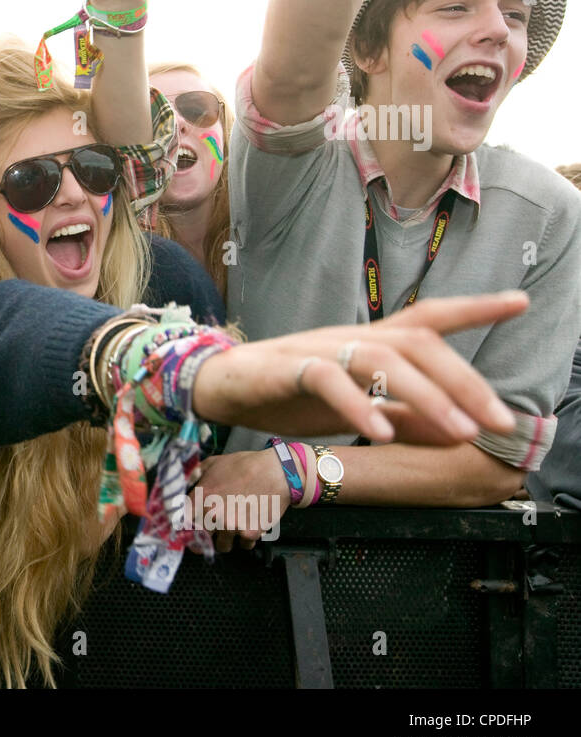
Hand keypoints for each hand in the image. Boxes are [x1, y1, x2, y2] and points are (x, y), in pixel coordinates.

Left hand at [186, 450, 287, 552]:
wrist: (275, 472)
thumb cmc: (244, 465)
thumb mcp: (213, 463)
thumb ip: (195, 475)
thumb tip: (186, 485)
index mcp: (201, 498)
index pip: (183, 522)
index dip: (184, 528)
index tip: (187, 531)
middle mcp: (213, 515)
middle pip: (201, 540)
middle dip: (206, 537)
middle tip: (210, 535)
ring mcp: (232, 527)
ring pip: (222, 546)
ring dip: (226, 540)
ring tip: (233, 528)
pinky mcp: (250, 534)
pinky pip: (243, 546)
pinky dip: (246, 540)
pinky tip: (249, 526)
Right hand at [192, 292, 527, 444]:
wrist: (216, 388)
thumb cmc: (286, 395)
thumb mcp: (356, 409)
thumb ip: (405, 417)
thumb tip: (457, 431)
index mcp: (368, 343)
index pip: (428, 318)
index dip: (474, 308)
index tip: (520, 302)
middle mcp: (349, 337)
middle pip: (416, 342)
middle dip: (464, 379)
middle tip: (498, 419)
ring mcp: (317, 350)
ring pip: (380, 357)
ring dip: (426, 395)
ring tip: (459, 432)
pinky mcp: (284, 369)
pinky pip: (325, 380)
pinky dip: (357, 406)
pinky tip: (381, 434)